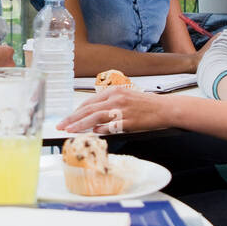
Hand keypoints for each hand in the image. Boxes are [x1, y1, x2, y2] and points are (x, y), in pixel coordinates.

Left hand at [56, 86, 170, 134]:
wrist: (166, 108)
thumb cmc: (146, 105)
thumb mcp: (125, 99)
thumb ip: (108, 106)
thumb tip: (93, 120)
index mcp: (113, 91)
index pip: (89, 102)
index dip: (75, 112)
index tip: (66, 119)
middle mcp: (116, 99)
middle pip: (88, 109)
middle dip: (72, 118)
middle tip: (61, 125)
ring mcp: (122, 110)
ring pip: (95, 117)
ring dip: (80, 125)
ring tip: (69, 130)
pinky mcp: (128, 121)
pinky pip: (110, 127)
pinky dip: (100, 130)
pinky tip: (91, 134)